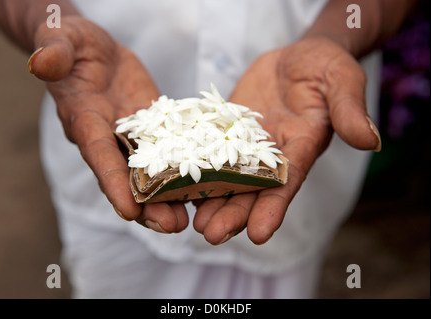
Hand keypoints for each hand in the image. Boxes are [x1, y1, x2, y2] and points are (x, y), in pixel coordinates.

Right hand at [29, 17, 188, 232]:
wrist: (96, 52)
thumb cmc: (74, 44)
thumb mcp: (63, 40)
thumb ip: (55, 52)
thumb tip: (42, 62)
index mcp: (85, 121)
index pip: (99, 156)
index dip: (113, 184)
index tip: (129, 212)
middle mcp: (110, 138)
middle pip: (127, 179)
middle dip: (147, 205)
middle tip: (170, 227)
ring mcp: (133, 136)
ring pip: (150, 173)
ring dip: (167, 197)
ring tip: (187, 220)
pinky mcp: (153, 128)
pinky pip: (168, 150)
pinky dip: (182, 170)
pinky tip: (202, 186)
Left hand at [193, 37, 381, 244]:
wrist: (297, 57)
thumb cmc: (325, 67)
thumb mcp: (342, 80)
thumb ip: (349, 110)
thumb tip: (370, 140)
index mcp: (302, 148)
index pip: (287, 183)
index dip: (273, 208)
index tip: (258, 234)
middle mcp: (273, 154)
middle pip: (252, 190)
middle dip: (234, 214)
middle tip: (210, 236)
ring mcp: (248, 144)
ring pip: (228, 177)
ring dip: (212, 201)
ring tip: (193, 223)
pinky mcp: (229, 131)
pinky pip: (210, 151)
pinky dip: (196, 168)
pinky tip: (178, 184)